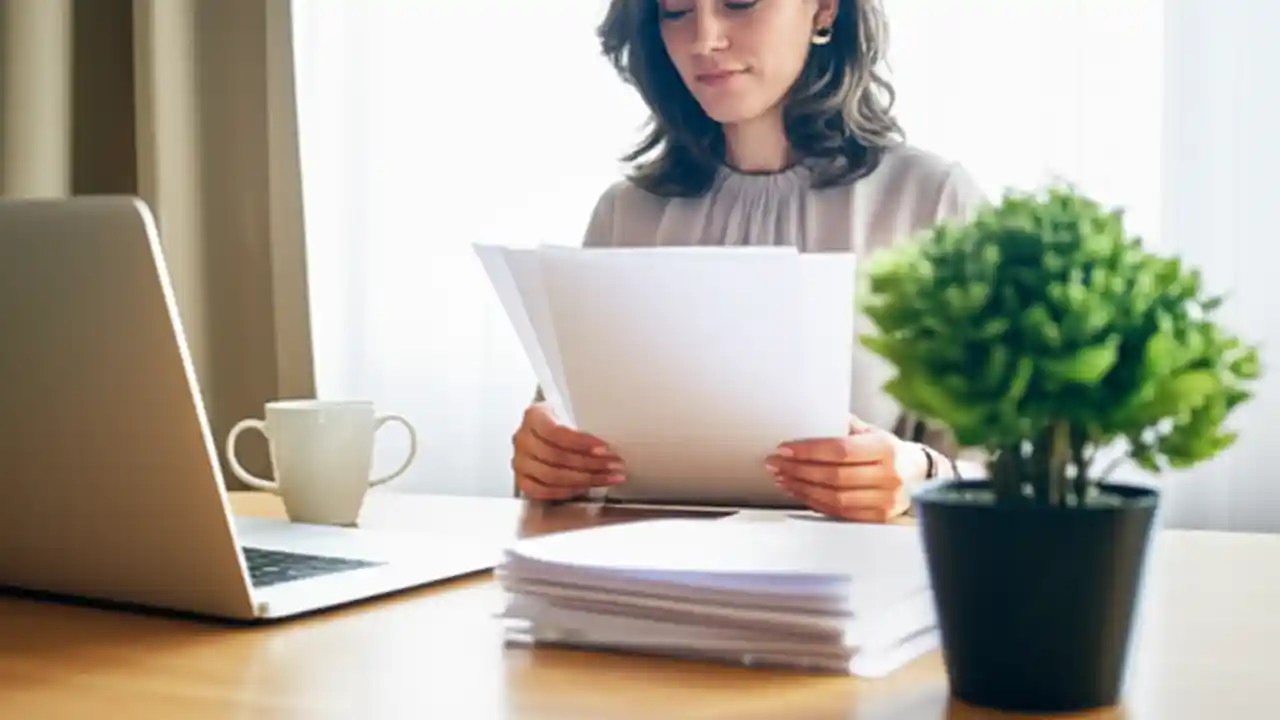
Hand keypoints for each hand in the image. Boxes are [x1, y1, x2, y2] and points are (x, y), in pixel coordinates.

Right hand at [511, 402, 625, 500]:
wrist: (544, 430)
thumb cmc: (562, 420)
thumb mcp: (572, 411)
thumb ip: (584, 422)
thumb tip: (611, 440)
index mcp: (534, 416)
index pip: (556, 432)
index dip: (582, 442)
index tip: (606, 448)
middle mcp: (522, 439)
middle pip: (556, 456)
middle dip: (590, 463)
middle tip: (614, 465)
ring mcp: (520, 462)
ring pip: (551, 476)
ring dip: (584, 479)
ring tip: (608, 478)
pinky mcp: (522, 480)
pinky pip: (543, 491)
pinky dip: (567, 491)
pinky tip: (586, 488)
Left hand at [765, 415, 928, 522]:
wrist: (919, 475)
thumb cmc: (888, 450)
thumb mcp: (872, 432)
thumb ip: (843, 425)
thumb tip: (809, 414)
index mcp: (885, 448)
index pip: (840, 450)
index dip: (809, 450)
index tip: (784, 448)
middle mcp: (888, 475)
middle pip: (834, 476)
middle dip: (798, 469)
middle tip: (775, 463)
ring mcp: (885, 500)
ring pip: (834, 497)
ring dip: (801, 488)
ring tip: (782, 477)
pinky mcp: (879, 518)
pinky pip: (839, 512)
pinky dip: (814, 502)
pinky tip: (799, 491)